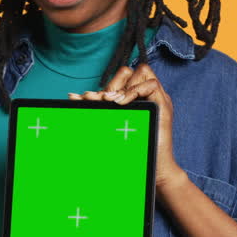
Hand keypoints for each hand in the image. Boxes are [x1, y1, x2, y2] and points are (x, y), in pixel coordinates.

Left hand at [70, 63, 185, 190]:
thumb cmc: (130, 147)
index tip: (90, 97)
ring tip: (113, 102)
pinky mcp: (163, 103)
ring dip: (124, 85)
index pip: (119, 77)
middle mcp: (144, 94)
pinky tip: (122, 103)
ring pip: (142, 71)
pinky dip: (134, 91)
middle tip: (104, 100)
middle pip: (129, 71)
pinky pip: (151, 84)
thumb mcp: (109, 123)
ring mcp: (155, 97)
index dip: (105, 83)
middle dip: (113, 84)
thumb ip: (97, 109)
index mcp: (132, 97)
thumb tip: (73, 96)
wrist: (149, 164)